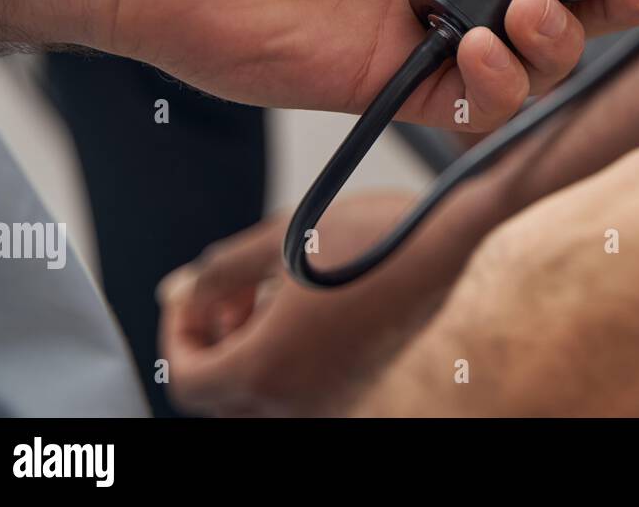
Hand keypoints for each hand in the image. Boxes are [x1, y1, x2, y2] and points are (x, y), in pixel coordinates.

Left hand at [157, 186, 503, 416]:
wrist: (460, 246)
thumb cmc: (383, 239)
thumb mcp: (284, 237)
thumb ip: (220, 270)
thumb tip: (186, 290)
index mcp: (269, 370)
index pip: (186, 378)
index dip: (177, 333)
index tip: (192, 297)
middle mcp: (301, 402)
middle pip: (221, 396)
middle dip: (214, 343)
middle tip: (233, 295)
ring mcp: (337, 401)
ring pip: (264, 396)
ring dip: (253, 351)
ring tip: (276, 294)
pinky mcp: (364, 390)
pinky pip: (305, 389)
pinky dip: (291, 359)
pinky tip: (314, 308)